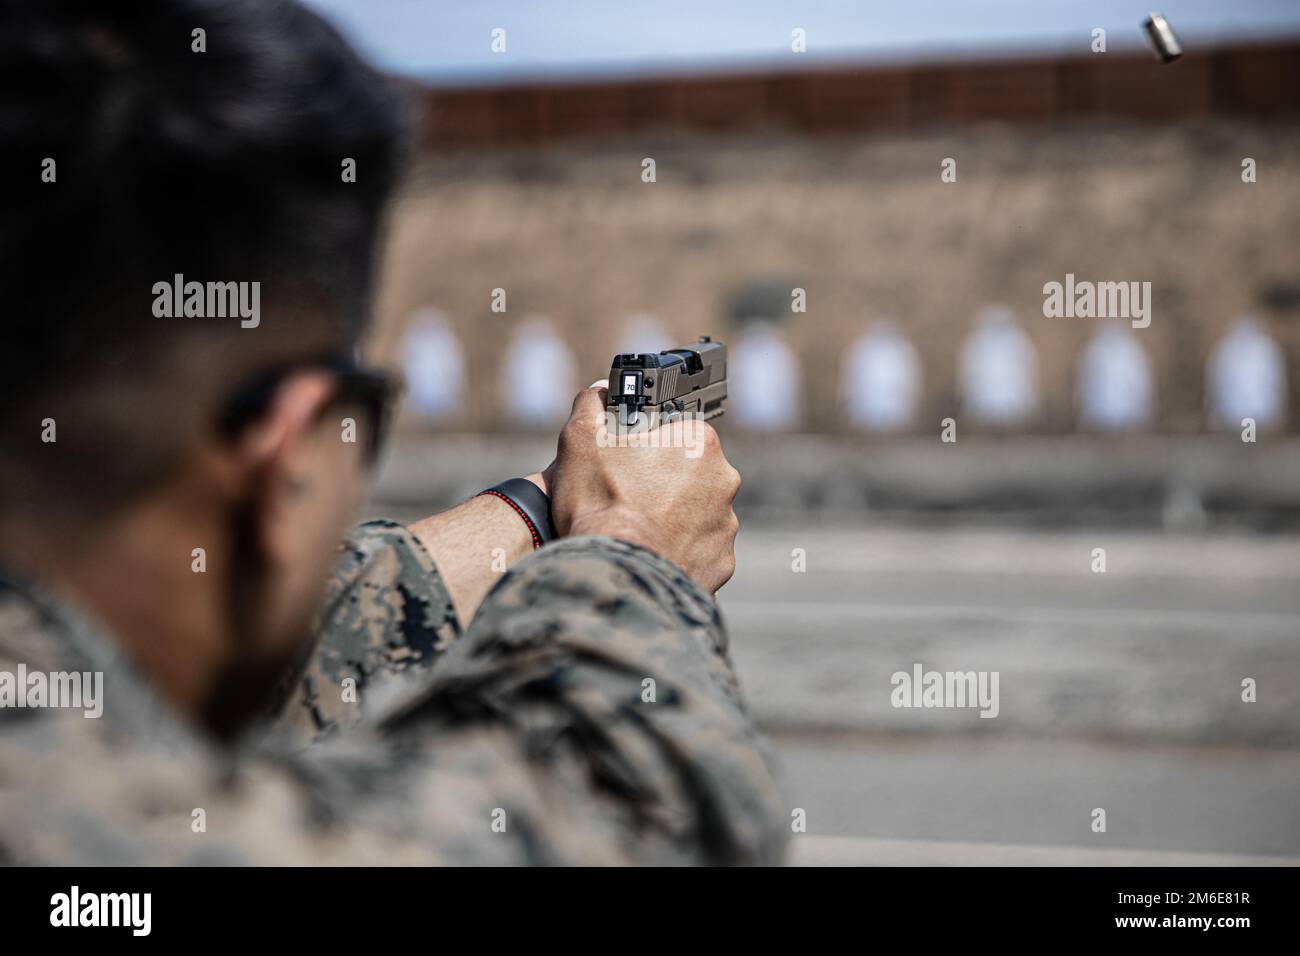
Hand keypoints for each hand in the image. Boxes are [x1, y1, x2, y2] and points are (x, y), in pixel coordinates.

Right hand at [546, 383, 740, 593]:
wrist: (615, 572)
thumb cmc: (601, 504)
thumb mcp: (582, 440)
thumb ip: (592, 405)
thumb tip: (600, 392)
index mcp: (699, 443)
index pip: (680, 434)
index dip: (653, 446)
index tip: (632, 460)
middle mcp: (724, 482)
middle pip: (693, 475)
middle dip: (666, 482)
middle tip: (631, 496)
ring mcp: (725, 526)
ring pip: (699, 515)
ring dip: (676, 519)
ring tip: (639, 530)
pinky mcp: (720, 563)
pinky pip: (700, 553)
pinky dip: (680, 553)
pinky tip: (653, 555)